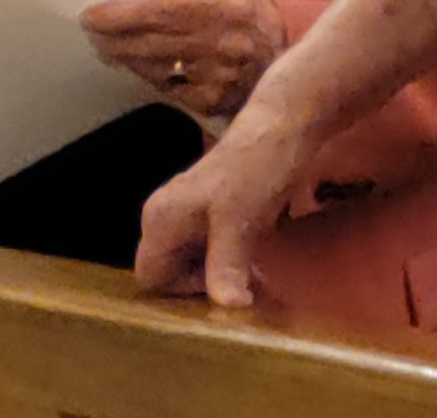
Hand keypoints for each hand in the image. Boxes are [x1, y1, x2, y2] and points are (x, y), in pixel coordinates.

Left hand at [83, 0, 286, 119]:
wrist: (292, 60)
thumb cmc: (250, 21)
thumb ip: (185, 4)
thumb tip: (133, 12)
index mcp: (223, 8)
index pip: (159, 12)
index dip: (121, 16)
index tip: (92, 15)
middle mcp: (220, 44)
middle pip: (152, 43)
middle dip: (115, 38)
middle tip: (90, 33)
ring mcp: (216, 78)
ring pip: (155, 68)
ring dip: (126, 59)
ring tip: (106, 49)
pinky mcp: (213, 103)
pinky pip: (170, 90)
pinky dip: (149, 78)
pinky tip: (135, 70)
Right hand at [135, 95, 313, 306]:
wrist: (285, 129)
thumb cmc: (257, 168)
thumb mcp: (239, 220)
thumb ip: (225, 265)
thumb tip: (227, 308)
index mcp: (160, 219)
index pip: (150, 280)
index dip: (180, 292)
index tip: (218, 286)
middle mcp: (166, 219)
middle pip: (170, 275)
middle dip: (202, 288)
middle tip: (240, 287)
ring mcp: (189, 217)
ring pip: (192, 266)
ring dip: (219, 278)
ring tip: (251, 276)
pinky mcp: (212, 217)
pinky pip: (210, 255)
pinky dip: (229, 265)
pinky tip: (254, 263)